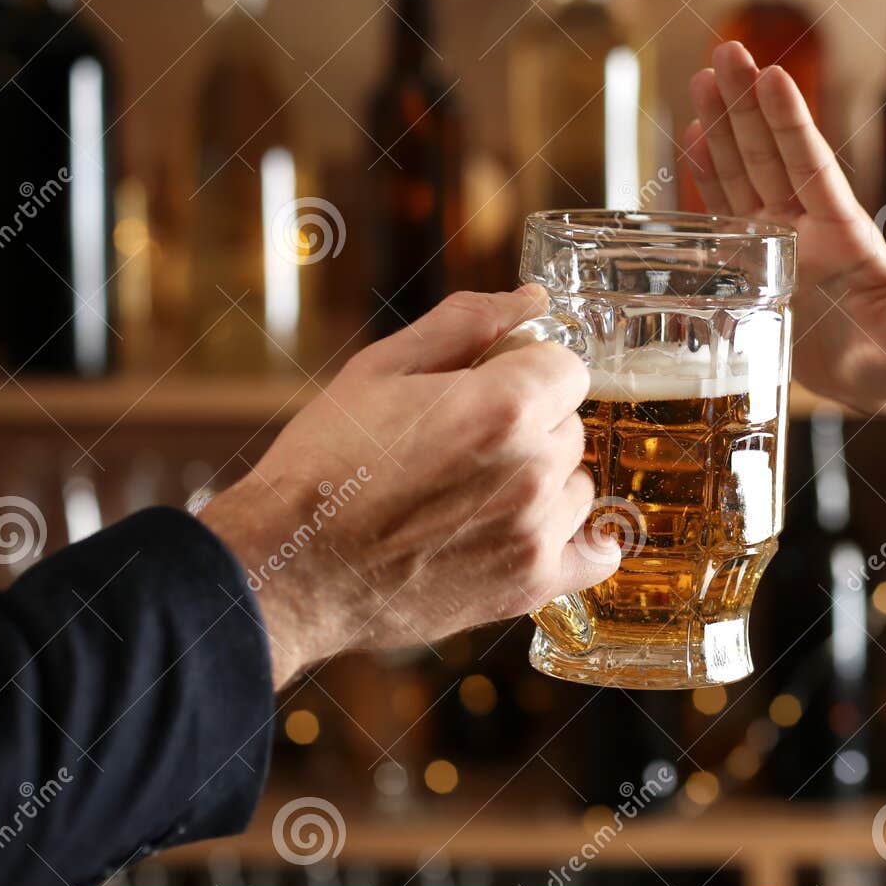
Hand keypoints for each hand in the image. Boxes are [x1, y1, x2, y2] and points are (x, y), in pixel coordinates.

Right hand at [201, 288, 617, 687]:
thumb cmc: (325, 463)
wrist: (288, 566)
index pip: (568, 367)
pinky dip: (576, 542)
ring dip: (543, 483)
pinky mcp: (529, 585)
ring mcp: (535, 534)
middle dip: (531, 425)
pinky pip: (597, 555)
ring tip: (474, 493)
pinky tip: (534, 531)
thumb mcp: (382, 368)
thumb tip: (533, 299)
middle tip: (463, 444)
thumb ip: (468, 324)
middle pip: (570, 426)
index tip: (487, 387)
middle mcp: (532, 470)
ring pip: (577, 485)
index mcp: (503, 406)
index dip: (526, 372)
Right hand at [685, 40, 885, 413]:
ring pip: (745, 174)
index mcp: (844, 233)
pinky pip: (727, 214)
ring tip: (705, 76)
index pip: (811, 167)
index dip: (790, 123)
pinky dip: (708, 179)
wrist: (883, 381)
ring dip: (723, 127)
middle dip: (748, 104)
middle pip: (771, 154)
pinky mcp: (758, 266)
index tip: (773, 74)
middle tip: (729, 48)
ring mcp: (782, 243)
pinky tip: (693, 140)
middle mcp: (808, 227)